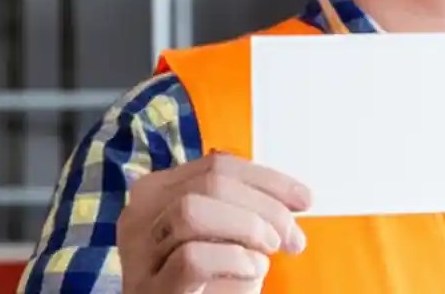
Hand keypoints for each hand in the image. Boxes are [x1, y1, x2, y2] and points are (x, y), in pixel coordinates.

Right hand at [116, 151, 311, 293]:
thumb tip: (299, 199)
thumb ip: (244, 208)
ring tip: (267, 254)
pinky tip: (250, 273)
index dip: (269, 179)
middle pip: (211, 183)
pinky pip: (192, 258)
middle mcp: (140, 216)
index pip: (218, 164)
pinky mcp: (148, 289)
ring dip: (246, 229)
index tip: (306, 201)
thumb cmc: (204, 279)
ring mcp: (138, 254)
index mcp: (159, 191)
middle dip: (266, 207)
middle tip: (293, 239)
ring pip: (192, 211)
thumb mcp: (223, 234)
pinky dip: (233, 260)